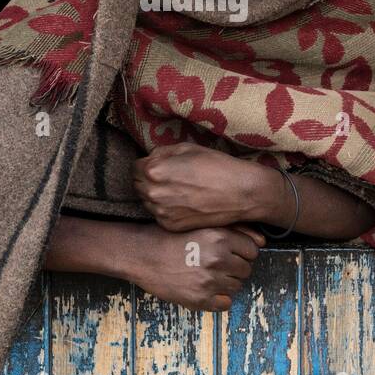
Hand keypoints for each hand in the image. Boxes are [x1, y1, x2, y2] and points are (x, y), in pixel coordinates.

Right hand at [128, 223, 265, 311]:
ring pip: (237, 286)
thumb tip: (262, 241)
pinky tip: (203, 288)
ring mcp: (209, 281)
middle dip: (234, 267)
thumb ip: (235, 229)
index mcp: (220, 237)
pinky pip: (225, 304)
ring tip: (206, 274)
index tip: (228, 252)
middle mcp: (217, 258)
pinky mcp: (199, 299)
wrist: (142, 255)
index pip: (253, 250)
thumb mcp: (202, 225)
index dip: (241, 251)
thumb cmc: (171, 237)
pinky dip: (217, 298)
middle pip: (246, 269)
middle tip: (213, 264)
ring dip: (226, 282)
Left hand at [132, 142, 277, 231]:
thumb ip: (161, 153)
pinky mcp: (171, 226)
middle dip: (148, 180)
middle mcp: (153, 193)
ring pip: (147, 201)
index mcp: (154, 170)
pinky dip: (167, 209)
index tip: (158, 166)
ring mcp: (162, 212)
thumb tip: (149, 158)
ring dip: (157, 196)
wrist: (239, 193)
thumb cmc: (216, 166)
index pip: (134, 168)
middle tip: (169, 178)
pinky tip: (184, 202)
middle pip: (138, 185)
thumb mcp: (187, 148)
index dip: (146, 165)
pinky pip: (159, 215)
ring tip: (179, 190)